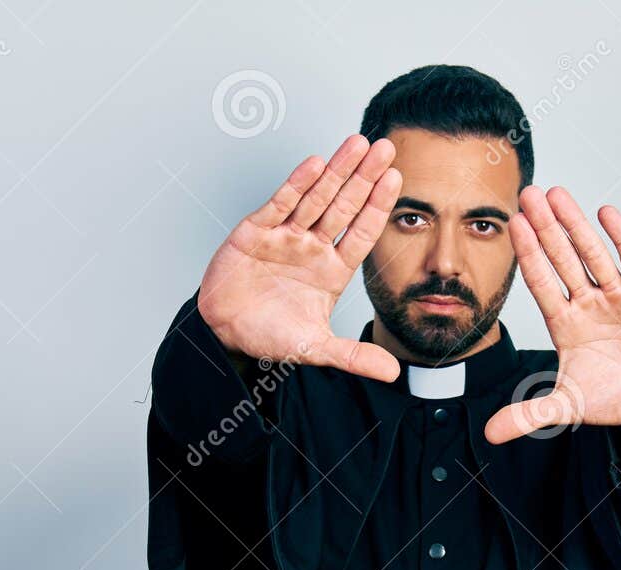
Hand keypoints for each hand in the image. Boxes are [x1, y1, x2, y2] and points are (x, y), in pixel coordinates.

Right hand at [198, 134, 402, 381]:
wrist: (224, 333)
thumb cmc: (269, 335)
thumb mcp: (316, 348)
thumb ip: (353, 356)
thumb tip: (393, 373)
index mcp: (332, 270)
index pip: (361, 232)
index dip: (378, 206)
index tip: (397, 179)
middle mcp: (312, 247)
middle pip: (344, 206)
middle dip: (364, 177)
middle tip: (385, 147)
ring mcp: (285, 236)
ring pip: (316, 198)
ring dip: (336, 171)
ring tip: (357, 144)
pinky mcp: (255, 231)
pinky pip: (280, 204)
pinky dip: (296, 185)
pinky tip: (315, 164)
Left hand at [485, 186, 620, 443]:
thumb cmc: (612, 397)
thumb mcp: (567, 406)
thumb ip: (530, 415)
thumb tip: (490, 435)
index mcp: (566, 323)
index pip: (541, 282)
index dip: (528, 254)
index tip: (512, 224)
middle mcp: (588, 303)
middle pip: (562, 258)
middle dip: (545, 227)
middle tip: (527, 193)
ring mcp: (619, 296)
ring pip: (594, 254)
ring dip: (576, 225)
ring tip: (557, 193)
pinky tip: (606, 213)